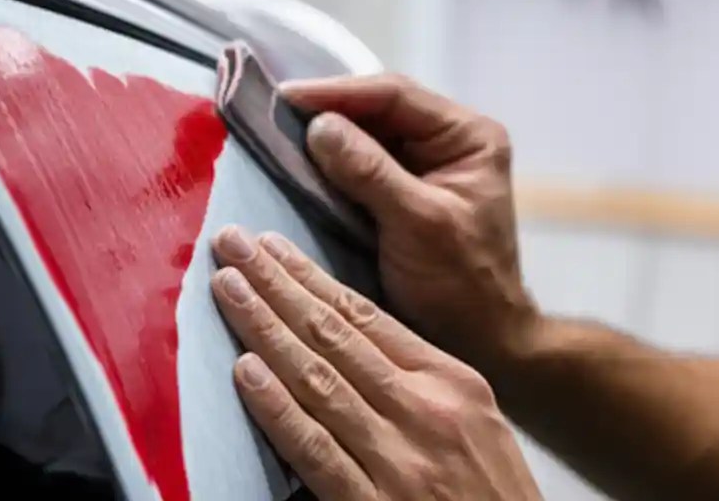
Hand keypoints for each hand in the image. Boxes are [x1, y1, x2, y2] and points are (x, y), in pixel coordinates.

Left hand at [210, 227, 540, 500]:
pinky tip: (245, 372)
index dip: (309, 276)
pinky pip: (315, 449)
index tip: (269, 245)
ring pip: (317, 378)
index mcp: (451, 381)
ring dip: (264, 327)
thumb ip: (414, 381)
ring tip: (226, 287)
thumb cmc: (492, 494)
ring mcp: (400, 459)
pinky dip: (277, 408)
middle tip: (230, 243)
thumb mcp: (474, 421)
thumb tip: (341, 338)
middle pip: (333, 333)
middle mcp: (425, 410)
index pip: (364, 315)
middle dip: (275, 283)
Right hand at [281, 74, 537, 368]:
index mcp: (467, 137)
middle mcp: (447, 140)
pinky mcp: (400, 190)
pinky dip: (327, 161)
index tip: (286, 97)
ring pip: (364, 132)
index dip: (337, 92)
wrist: (479, 340)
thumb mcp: (417, 223)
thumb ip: (370, 171)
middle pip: (376, 108)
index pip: (394, 94)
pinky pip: (357, 162)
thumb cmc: (461, 285)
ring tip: (276, 129)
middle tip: (273, 110)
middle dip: (327, 109)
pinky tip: (297, 160)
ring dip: (323, 134)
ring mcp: (423, 164)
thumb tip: (319, 125)